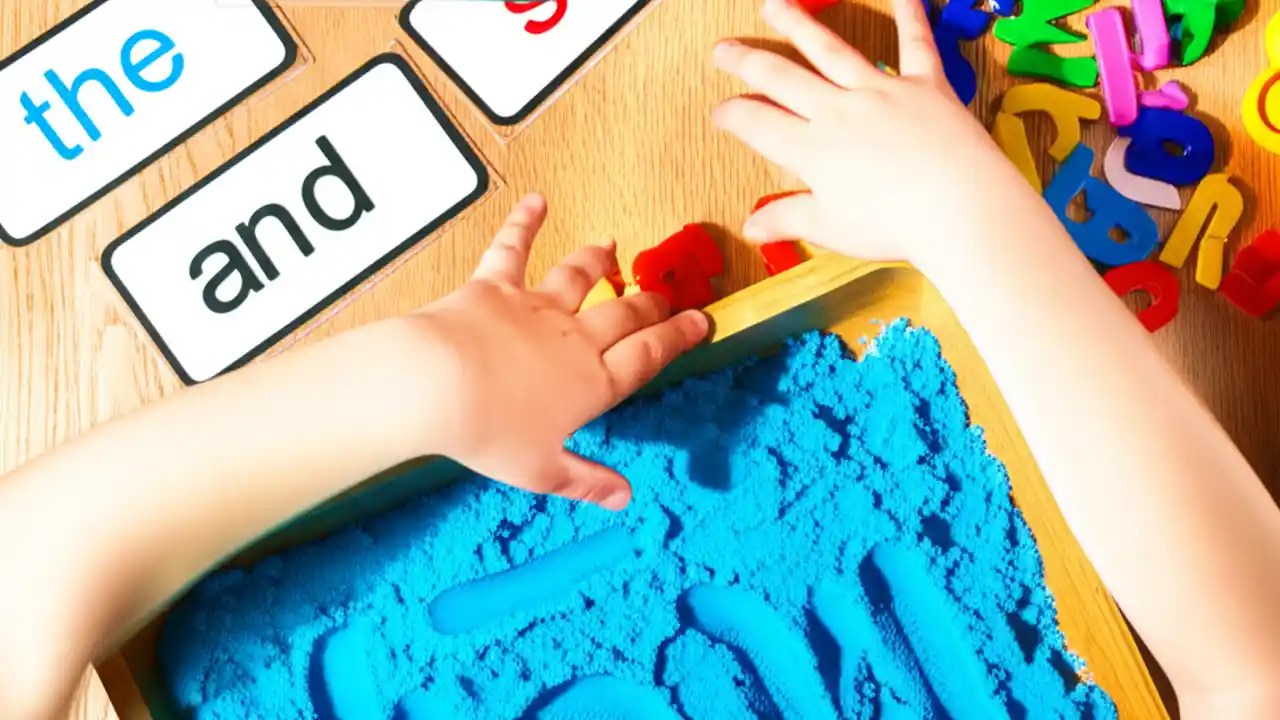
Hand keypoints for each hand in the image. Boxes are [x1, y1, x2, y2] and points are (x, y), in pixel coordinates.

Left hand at [408, 193, 708, 510]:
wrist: (437, 386)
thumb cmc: (487, 433)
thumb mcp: (541, 471)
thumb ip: (587, 481)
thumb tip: (624, 497)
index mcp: (592, 384)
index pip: (648, 356)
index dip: (678, 338)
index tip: (701, 322)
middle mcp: (574, 339)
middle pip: (624, 314)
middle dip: (651, 304)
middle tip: (665, 297)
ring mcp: (536, 308)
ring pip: (579, 277)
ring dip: (599, 262)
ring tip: (612, 248)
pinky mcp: (495, 287)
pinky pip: (513, 248)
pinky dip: (525, 222)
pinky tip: (536, 201)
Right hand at [712, 0, 1036, 265]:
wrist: (959, 207)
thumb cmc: (895, 224)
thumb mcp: (830, 227)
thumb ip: (787, 219)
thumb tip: (750, 228)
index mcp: (812, 150)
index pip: (758, 125)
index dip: (732, 116)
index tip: (719, 112)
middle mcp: (838, 112)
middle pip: (781, 78)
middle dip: (746, 62)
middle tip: (722, 50)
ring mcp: (879, 92)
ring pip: (829, 50)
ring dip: (797, 26)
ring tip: (774, 7)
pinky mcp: (923, 84)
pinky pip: (913, 43)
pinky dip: (908, 13)